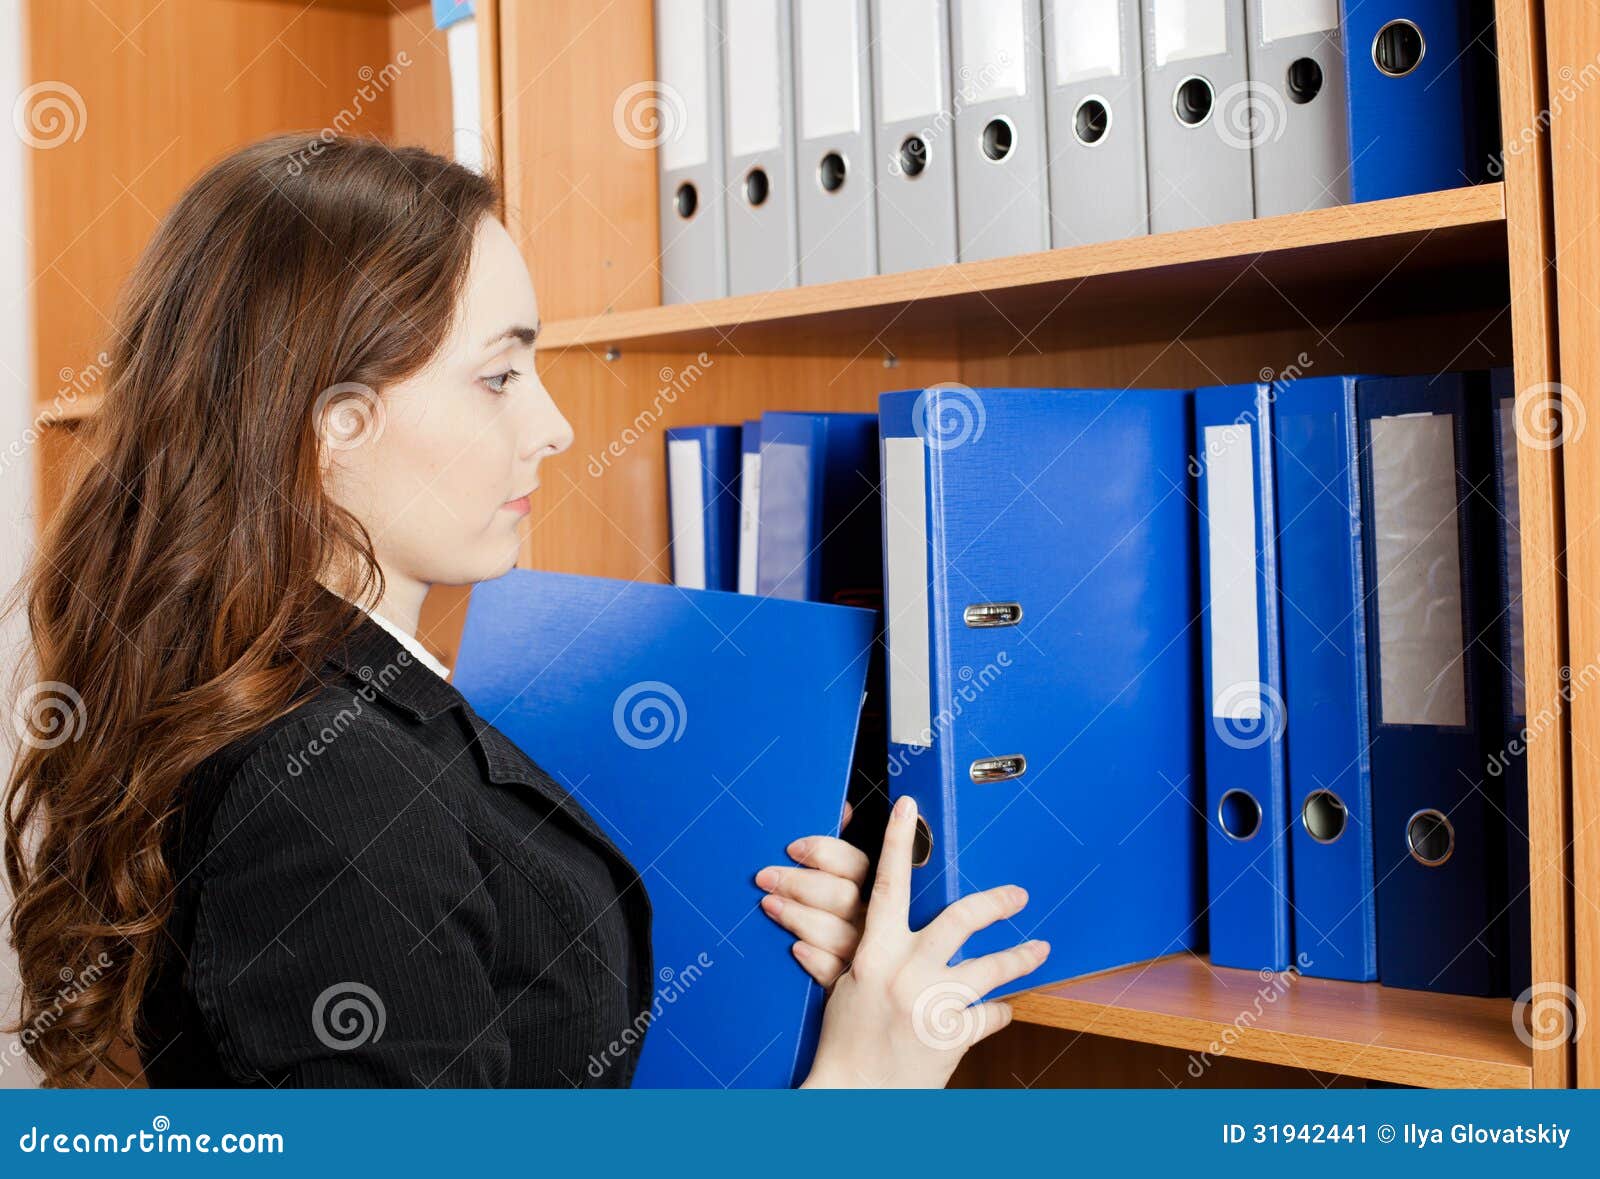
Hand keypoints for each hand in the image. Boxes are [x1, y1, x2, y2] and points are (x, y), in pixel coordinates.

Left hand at [756, 801, 868, 989]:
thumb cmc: (847, 923)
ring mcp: (864, 954)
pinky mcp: (848, 984)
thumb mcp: (851, 882)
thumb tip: (842, 806)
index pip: (857, 864)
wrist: (864, 996)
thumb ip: (842, 850)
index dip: (823, 852)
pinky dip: (813, 958)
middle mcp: (875, 921)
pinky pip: (833, 972)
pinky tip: (794, 949)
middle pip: (841, 896)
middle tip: (765, 876)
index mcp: (877, 890)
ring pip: (834, 932)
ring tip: (768, 906)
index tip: (792, 848)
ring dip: (797, 916)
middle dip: (799, 883)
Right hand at [799, 794, 1047, 1088]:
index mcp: (875, 954)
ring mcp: (936, 1003)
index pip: (887, 885)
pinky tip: (1006, 1009)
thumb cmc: (842, 1043)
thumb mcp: (842, 989)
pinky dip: (999, 1012)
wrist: (853, 1096)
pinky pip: (990, 1015)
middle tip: (1019, 894)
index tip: (910, 808)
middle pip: (961, 919)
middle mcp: (909, 972)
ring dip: (1020, 957)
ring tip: (1040, 949)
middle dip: (995, 902)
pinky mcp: (956, 1035)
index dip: (899, 842)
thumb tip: (812, 933)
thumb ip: (844, 956)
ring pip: (992, 967)